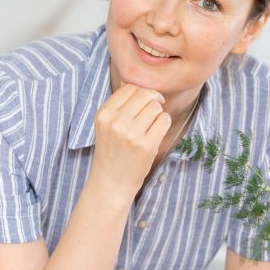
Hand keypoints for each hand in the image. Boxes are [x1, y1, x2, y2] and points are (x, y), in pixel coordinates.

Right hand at [89, 83, 170, 198]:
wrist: (111, 183)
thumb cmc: (112, 151)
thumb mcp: (106, 125)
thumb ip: (120, 106)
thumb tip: (143, 87)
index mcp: (104, 114)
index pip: (129, 88)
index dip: (142, 92)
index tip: (146, 102)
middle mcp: (116, 122)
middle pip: (145, 94)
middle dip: (153, 100)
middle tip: (154, 111)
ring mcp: (131, 134)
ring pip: (155, 107)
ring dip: (158, 113)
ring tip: (151, 126)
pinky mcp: (146, 145)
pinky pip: (164, 120)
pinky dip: (164, 123)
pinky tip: (156, 133)